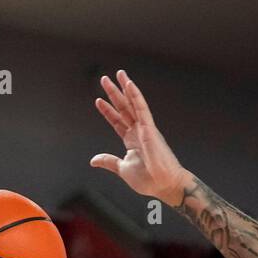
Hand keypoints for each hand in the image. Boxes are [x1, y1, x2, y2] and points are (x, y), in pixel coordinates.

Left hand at [91, 70, 188, 205]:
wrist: (164, 184)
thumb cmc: (148, 179)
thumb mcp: (123, 169)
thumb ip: (109, 161)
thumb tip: (93, 160)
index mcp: (132, 141)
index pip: (117, 121)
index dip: (108, 111)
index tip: (98, 100)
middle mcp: (138, 131)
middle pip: (123, 108)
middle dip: (113, 93)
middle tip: (105, 78)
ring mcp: (144, 128)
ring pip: (132, 104)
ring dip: (124, 88)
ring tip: (118, 73)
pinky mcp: (150, 128)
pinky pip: (141, 108)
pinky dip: (135, 95)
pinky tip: (129, 84)